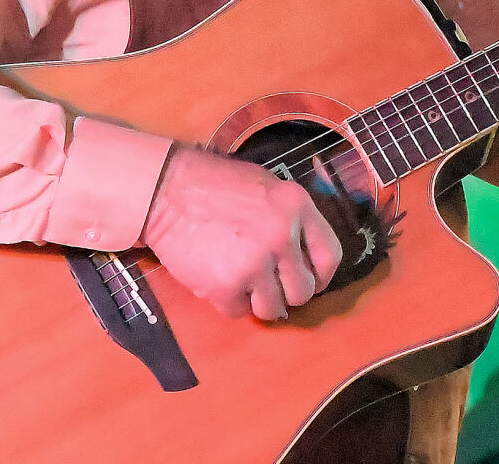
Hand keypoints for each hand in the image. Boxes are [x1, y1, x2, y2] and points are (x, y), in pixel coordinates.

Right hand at [140, 145, 342, 320]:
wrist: (168, 191)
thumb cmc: (217, 186)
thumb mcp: (268, 186)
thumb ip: (292, 218)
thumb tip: (305, 255)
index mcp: (297, 207)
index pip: (330, 256)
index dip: (322, 275)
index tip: (312, 281)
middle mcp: (282, 237)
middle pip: (303, 291)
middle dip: (288, 293)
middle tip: (271, 286)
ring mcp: (254, 264)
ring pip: (273, 308)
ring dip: (260, 301)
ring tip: (245, 284)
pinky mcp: (225, 286)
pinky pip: (239, 311)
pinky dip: (231, 301)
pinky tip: (220, 279)